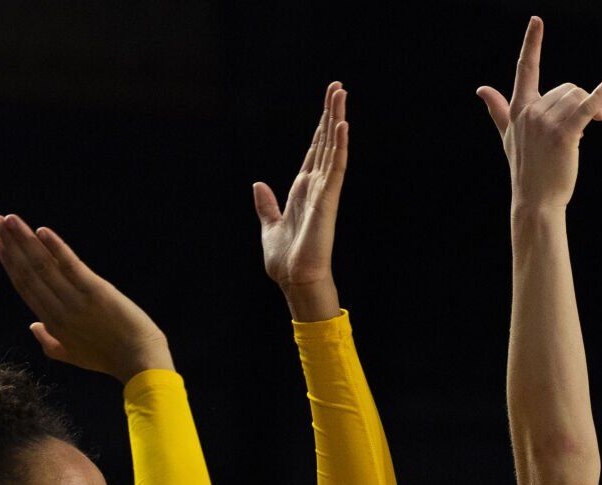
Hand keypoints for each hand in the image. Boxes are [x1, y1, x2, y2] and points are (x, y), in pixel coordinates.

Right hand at [0, 214, 171, 380]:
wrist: (138, 361)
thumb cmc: (108, 358)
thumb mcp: (72, 355)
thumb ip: (48, 342)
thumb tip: (32, 325)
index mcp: (51, 322)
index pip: (25, 286)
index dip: (10, 263)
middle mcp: (58, 309)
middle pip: (28, 271)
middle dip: (11, 244)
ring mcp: (76, 300)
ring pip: (43, 264)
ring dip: (24, 239)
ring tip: (9, 219)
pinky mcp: (95, 291)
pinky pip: (70, 265)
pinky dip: (55, 247)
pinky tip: (42, 231)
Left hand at [256, 82, 347, 321]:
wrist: (293, 280)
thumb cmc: (285, 260)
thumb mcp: (269, 226)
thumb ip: (266, 205)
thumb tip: (259, 184)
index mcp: (303, 190)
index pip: (315, 151)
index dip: (321, 127)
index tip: (328, 104)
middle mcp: (316, 186)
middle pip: (326, 142)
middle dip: (331, 113)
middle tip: (338, 86)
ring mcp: (324, 192)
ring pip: (333, 148)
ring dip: (337, 120)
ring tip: (341, 94)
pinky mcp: (327, 201)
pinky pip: (336, 169)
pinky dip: (340, 147)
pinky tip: (343, 126)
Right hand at [477, 17, 601, 211]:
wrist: (536, 200)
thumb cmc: (525, 170)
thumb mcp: (508, 136)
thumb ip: (498, 110)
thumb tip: (481, 89)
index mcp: (519, 109)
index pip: (525, 69)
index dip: (532, 43)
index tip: (537, 20)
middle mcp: (530, 112)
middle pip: (565, 88)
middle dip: (576, 105)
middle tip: (581, 130)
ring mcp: (546, 122)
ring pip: (577, 97)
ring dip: (587, 111)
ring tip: (581, 135)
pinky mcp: (565, 134)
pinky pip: (587, 105)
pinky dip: (601, 94)